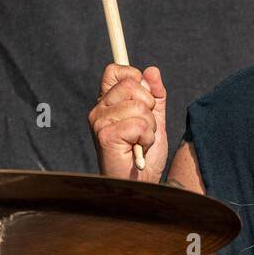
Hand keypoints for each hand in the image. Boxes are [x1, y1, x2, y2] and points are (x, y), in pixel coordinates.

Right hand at [89, 63, 168, 181]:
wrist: (141, 184)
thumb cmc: (144, 154)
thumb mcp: (154, 119)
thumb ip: (155, 96)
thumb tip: (152, 70)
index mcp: (107, 102)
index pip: (115, 70)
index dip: (135, 78)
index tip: (144, 99)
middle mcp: (99, 109)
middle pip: (131, 84)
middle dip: (149, 106)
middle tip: (144, 128)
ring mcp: (100, 122)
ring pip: (139, 106)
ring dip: (150, 127)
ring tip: (140, 141)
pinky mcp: (105, 136)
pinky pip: (139, 124)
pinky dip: (147, 138)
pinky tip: (138, 149)